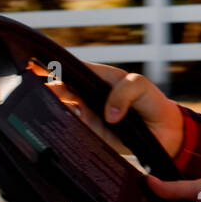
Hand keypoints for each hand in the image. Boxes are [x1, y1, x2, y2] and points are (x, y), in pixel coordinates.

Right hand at [46, 62, 184, 157]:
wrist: (166, 132)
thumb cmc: (151, 102)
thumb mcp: (141, 87)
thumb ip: (124, 92)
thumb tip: (108, 115)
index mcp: (100, 78)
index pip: (73, 69)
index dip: (54, 67)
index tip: (34, 65)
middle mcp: (90, 96)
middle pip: (62, 90)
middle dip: (48, 89)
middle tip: (38, 90)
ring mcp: (89, 116)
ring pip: (64, 110)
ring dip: (54, 108)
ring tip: (47, 105)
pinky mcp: (93, 135)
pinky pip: (76, 131)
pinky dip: (68, 128)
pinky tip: (62, 124)